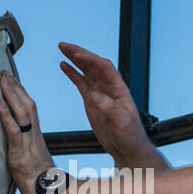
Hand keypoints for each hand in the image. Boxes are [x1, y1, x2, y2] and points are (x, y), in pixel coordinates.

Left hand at [0, 68, 54, 193]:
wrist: (50, 192)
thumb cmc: (41, 179)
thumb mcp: (33, 158)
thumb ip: (26, 147)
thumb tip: (18, 142)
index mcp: (37, 135)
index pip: (30, 108)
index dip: (21, 92)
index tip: (13, 78)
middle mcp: (34, 134)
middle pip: (27, 104)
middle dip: (15, 86)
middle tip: (4, 72)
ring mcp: (28, 142)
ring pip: (21, 112)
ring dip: (11, 94)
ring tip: (2, 80)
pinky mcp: (20, 153)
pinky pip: (14, 130)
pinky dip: (6, 116)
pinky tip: (0, 104)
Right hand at [58, 42, 151, 161]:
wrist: (127, 148)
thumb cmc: (130, 135)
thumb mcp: (122, 122)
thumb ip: (110, 108)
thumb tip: (94, 94)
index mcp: (118, 88)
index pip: (104, 67)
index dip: (91, 59)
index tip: (76, 54)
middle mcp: (109, 87)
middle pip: (93, 64)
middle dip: (79, 53)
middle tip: (63, 45)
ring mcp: (100, 93)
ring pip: (86, 71)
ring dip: (75, 59)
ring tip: (62, 48)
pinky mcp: (92, 101)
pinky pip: (81, 82)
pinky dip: (72, 73)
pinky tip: (63, 65)